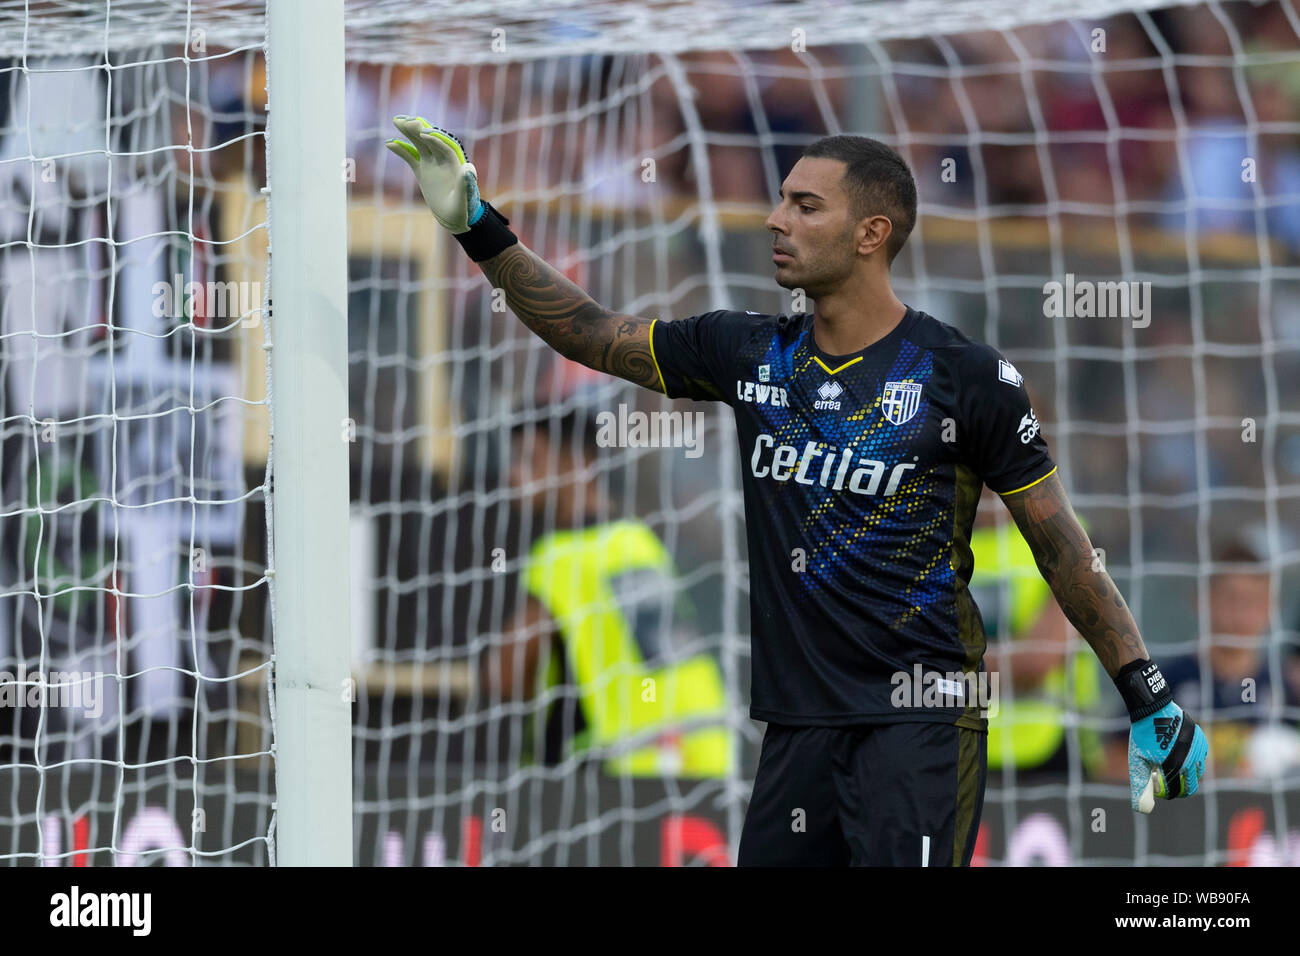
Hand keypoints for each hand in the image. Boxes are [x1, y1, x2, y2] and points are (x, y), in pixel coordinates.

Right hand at [385, 115, 483, 233]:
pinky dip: (401, 149)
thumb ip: (466, 185)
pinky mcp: (422, 170)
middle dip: (420, 130)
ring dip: (409, 132)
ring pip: (419, 144)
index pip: (445, 147)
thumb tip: (468, 168)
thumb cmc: (463, 210)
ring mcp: (432, 163)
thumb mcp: (465, 200)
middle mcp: (443, 160)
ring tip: (396, 120)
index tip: (423, 133)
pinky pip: (410, 156)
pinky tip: (388, 142)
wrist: (454, 217)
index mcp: (455, 165)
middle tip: (407, 120)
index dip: (435, 140)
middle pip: (431, 141)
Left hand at [1128, 700, 1208, 812]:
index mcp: (1177, 768)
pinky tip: (1180, 755)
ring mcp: (1198, 748)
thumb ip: (1141, 786)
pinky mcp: (1201, 738)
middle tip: (1171, 785)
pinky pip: (1201, 755)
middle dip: (1182, 788)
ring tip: (1174, 769)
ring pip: (1199, 770)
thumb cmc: (1143, 736)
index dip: (1170, 795)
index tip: (1162, 792)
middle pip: (1192, 783)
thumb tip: (1143, 810)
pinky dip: (1193, 759)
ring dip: (1189, 774)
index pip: (1180, 792)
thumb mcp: (1137, 762)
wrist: (1153, 709)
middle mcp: (1192, 760)